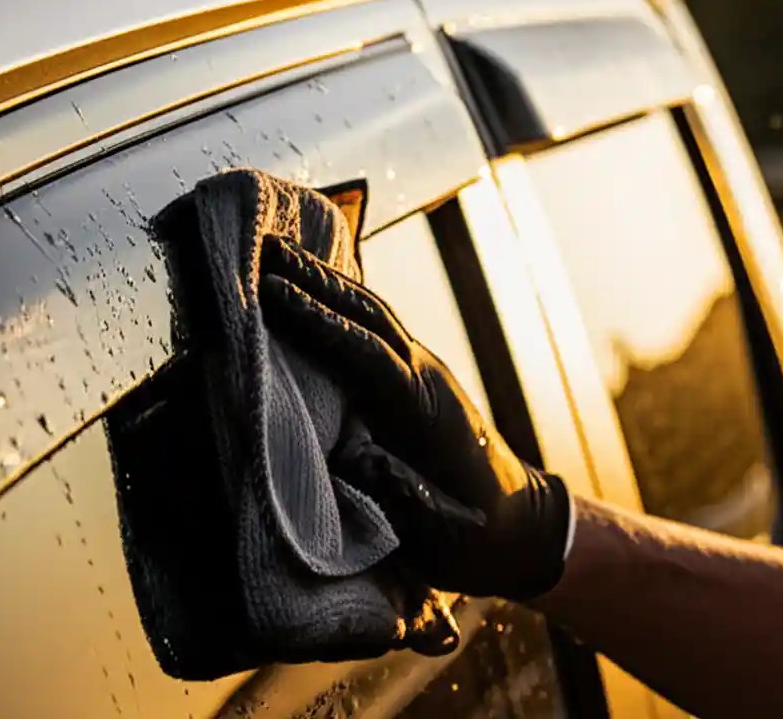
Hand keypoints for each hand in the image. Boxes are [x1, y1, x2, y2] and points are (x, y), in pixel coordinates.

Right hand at [257, 236, 570, 600]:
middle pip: (366, 314)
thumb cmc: (470, 534)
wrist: (517, 530)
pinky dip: (343, 299)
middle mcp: (425, 375)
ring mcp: (424, 371)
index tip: (272, 293)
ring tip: (281, 253)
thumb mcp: (432, 524)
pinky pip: (375, 327)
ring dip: (326, 280)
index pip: (364, 351)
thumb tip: (351, 457)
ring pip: (372, 312)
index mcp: (425, 408)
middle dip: (314, 279)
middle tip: (265, 249)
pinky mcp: (416, 377)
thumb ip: (393, 488)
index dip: (318, 322)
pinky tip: (317, 285)